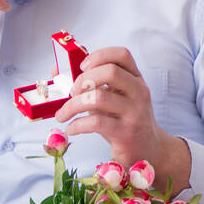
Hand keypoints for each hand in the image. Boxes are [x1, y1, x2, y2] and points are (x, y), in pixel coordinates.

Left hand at [54, 46, 188, 192]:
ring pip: (98, 98)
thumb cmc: (123, 120)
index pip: (122, 55)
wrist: (148, 149)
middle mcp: (138, 92)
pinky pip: (96, 122)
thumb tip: (56, 71)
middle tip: (72, 92)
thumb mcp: (112, 98)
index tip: (82, 66)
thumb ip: (91, 84)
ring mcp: (134, 112)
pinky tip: (71, 128)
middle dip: (83, 79)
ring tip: (63, 114)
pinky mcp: (126, 132)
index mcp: (135, 79)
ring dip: (72, 105)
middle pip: (110, 72)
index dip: (99, 55)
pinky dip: (77, 124)